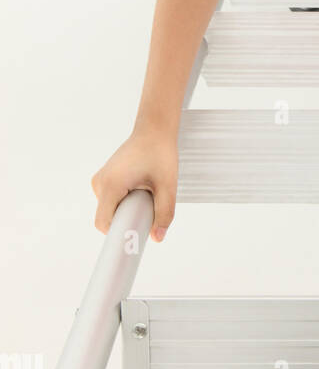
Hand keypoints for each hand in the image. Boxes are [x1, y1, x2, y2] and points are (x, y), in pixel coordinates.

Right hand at [91, 125, 178, 241]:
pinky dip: (124, 202)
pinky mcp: (105, 178)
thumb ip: (164, 212)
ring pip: (110, 209)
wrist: (154, 129)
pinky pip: (111, 200)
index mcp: (110, 185)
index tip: (132, 240)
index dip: (116, 236)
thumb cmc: (160, 152)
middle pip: (108, 217)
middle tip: (148, 212)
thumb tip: (158, 238)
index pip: (104, 223)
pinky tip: (140, 191)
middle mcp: (100, 182)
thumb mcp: (167, 185)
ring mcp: (101, 179)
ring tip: (146, 195)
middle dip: (126, 220)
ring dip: (126, 210)